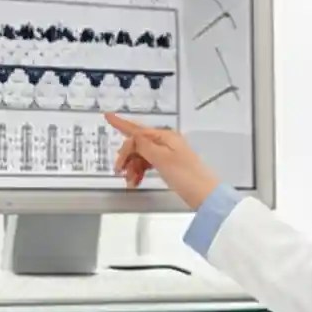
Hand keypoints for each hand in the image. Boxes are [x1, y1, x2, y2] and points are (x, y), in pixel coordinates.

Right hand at [105, 113, 219, 208]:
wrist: (204, 194)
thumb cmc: (186, 176)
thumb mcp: (162, 159)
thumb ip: (144, 146)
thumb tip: (133, 136)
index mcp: (165, 137)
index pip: (138, 129)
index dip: (121, 123)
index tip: (107, 116)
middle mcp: (166, 142)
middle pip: (137, 144)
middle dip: (127, 157)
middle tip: (120, 172)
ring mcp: (167, 154)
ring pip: (141, 156)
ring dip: (132, 167)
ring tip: (131, 182)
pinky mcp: (168, 166)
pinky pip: (148, 164)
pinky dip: (140, 172)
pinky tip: (136, 181)